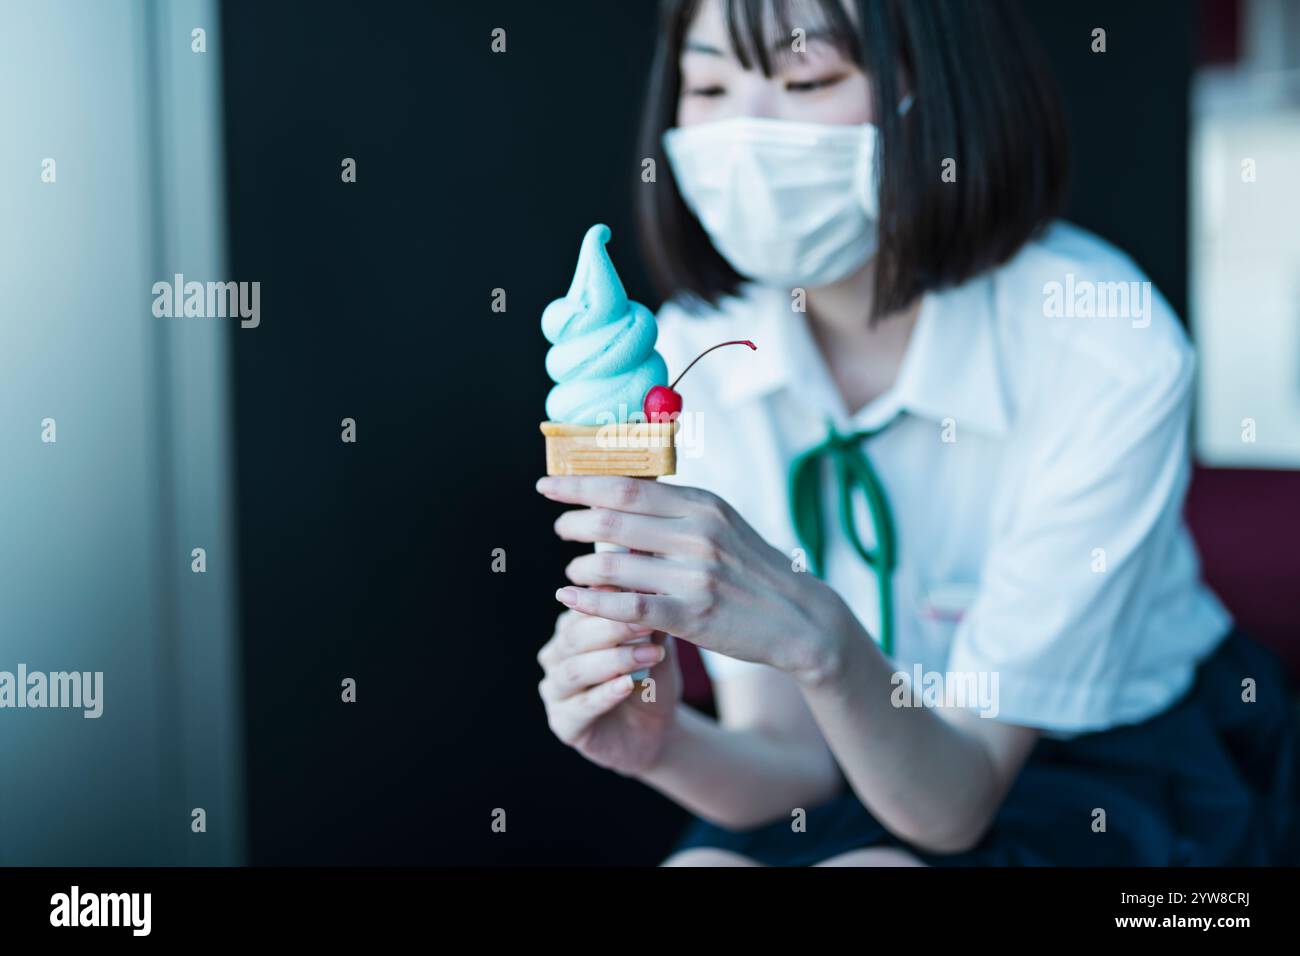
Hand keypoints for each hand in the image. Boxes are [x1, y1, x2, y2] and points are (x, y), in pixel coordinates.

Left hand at [536, 475, 850, 679]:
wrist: (799, 617)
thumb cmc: (751, 568)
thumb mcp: (721, 523)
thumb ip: (674, 511)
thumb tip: (617, 495)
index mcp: (702, 505)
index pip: (626, 485)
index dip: (580, 484)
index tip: (548, 484)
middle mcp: (697, 534)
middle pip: (613, 518)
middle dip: (573, 522)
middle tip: (558, 527)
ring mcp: (695, 576)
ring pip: (614, 563)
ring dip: (582, 566)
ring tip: (575, 570)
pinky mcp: (693, 616)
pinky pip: (628, 606)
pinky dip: (590, 601)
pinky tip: (570, 598)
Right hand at [536, 609, 681, 775]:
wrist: (656, 731)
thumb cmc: (651, 680)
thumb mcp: (654, 646)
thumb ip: (647, 621)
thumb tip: (649, 587)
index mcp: (570, 630)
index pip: (580, 609)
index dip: (610, 601)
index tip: (642, 594)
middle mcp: (555, 657)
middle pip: (575, 638)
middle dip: (612, 629)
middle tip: (648, 624)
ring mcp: (555, 692)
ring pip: (575, 671)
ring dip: (614, 661)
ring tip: (649, 656)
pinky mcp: (563, 725)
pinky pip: (581, 707)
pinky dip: (605, 694)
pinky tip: (627, 685)